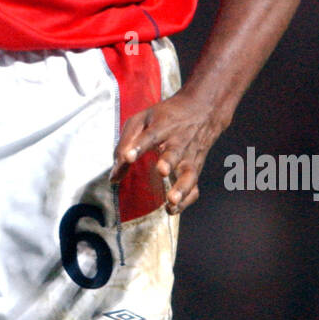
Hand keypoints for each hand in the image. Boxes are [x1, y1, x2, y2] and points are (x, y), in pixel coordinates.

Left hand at [109, 87, 226, 215]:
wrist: (203, 110)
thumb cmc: (167, 116)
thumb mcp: (143, 119)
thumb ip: (126, 143)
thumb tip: (115, 175)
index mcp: (162, 126)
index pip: (149, 135)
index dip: (138, 146)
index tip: (128, 157)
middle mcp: (178, 142)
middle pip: (174, 152)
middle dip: (168, 162)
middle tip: (162, 171)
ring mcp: (189, 156)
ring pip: (189, 173)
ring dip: (182, 188)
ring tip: (172, 200)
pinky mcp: (196, 168)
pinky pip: (195, 187)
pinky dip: (187, 200)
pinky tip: (173, 209)